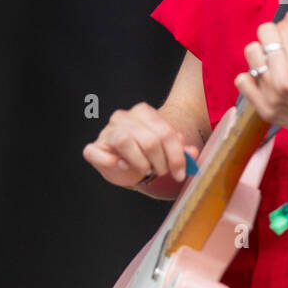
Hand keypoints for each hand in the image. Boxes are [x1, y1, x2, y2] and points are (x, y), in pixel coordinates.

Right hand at [84, 102, 200, 187]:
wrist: (125, 161)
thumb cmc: (147, 154)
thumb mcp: (166, 151)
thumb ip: (181, 151)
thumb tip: (193, 153)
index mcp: (144, 112)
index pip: (166, 133)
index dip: (176, 157)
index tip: (181, 174)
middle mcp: (123, 117)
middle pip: (150, 140)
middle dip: (161, 163)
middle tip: (162, 173)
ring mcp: (107, 131)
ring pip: (125, 142)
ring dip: (141, 163)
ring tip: (146, 170)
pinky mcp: (93, 148)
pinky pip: (97, 153)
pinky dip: (111, 162)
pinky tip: (122, 166)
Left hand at [233, 9, 287, 152]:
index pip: (283, 26)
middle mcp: (284, 80)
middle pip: (263, 35)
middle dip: (276, 34)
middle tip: (286, 42)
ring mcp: (272, 96)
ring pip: (251, 54)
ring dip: (263, 52)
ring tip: (276, 58)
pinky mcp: (265, 110)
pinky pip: (242, 80)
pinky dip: (252, 75)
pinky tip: (267, 75)